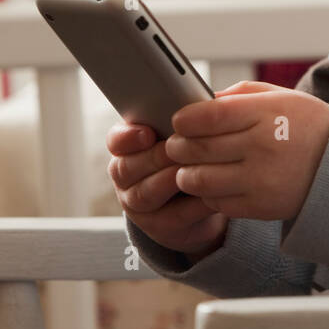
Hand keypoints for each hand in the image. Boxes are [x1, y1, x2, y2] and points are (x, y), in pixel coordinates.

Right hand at [107, 124, 228, 257]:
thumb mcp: (188, 137)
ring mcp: (138, 205)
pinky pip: (173, 217)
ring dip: (171, 180)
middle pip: (128, 167)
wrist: (199, 205)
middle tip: (180, 150)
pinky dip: (193, 204)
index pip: (116, 140)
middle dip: (155, 157)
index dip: (127, 137)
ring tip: (195, 170)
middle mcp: (126, 176)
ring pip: (146, 193)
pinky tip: (212, 193)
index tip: (146, 132)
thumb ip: (186, 122)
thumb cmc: (194, 158)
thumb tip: (206, 100)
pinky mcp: (158, 228)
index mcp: (130, 148)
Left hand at [164, 81, 328, 221]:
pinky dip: (208, 194)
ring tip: (189, 167)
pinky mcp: (261, 207)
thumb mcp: (278, 97)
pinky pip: (216, 203)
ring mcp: (261, 180)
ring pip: (200, 180)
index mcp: (267, 114)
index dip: (185, 119)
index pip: (209, 116)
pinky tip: (215, 184)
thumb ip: (237, 96)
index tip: (180, 120)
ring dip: (186, 174)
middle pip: (198, 149)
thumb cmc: (305, 125)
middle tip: (176, 145)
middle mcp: (263, 147)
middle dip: (177, 147)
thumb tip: (195, 104)